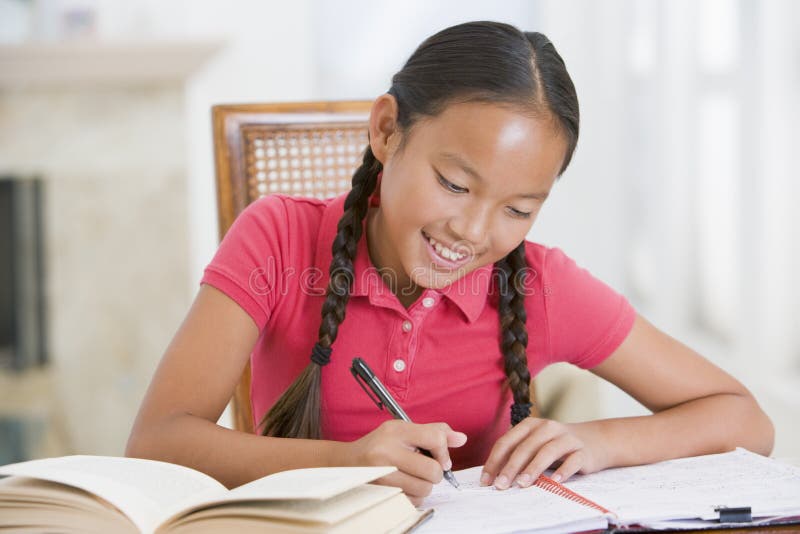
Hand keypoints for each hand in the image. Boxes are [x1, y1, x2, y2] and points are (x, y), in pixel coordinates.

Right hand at [346, 420, 466, 504]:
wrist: (348, 462)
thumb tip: (461, 439)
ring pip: (425, 489)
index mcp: (395, 431)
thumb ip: (434, 432)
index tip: (440, 456)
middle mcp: (386, 453)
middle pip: (433, 471)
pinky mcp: (382, 494)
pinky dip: (414, 496)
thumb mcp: (404, 429)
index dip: (443, 451)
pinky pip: (414, 502)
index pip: (435, 438)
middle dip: (434, 472)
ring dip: (424, 485)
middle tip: (423, 467)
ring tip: (411, 475)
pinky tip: (403, 484)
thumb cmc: (380, 444)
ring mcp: (382, 477)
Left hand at [481, 418, 607, 489]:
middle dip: (510, 467)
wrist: (594, 440)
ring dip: (533, 469)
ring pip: (547, 452)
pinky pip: (572, 461)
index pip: (507, 441)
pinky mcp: (583, 451)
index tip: (486, 480)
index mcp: (530, 425)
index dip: (494, 461)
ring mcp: (566, 438)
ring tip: (522, 484)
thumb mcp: (535, 445)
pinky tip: (555, 482)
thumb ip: (517, 455)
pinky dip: (563, 471)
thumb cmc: (556, 446)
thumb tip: (494, 476)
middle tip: (500, 485)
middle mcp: (547, 428)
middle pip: (525, 447)